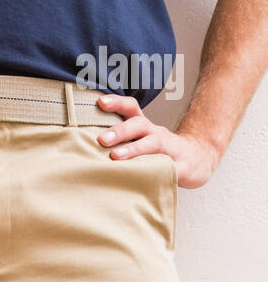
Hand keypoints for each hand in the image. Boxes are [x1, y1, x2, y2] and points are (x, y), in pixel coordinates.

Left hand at [96, 93, 221, 189]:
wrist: (198, 159)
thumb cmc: (159, 153)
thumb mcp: (140, 143)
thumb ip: (119, 142)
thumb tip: (83, 146)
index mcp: (144, 128)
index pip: (131, 109)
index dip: (117, 103)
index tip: (100, 101)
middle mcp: (155, 134)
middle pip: (139, 125)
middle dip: (120, 130)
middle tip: (101, 139)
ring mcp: (168, 149)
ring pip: (152, 144)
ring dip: (134, 149)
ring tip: (116, 157)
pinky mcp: (179, 167)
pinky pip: (167, 169)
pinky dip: (156, 172)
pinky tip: (142, 180)